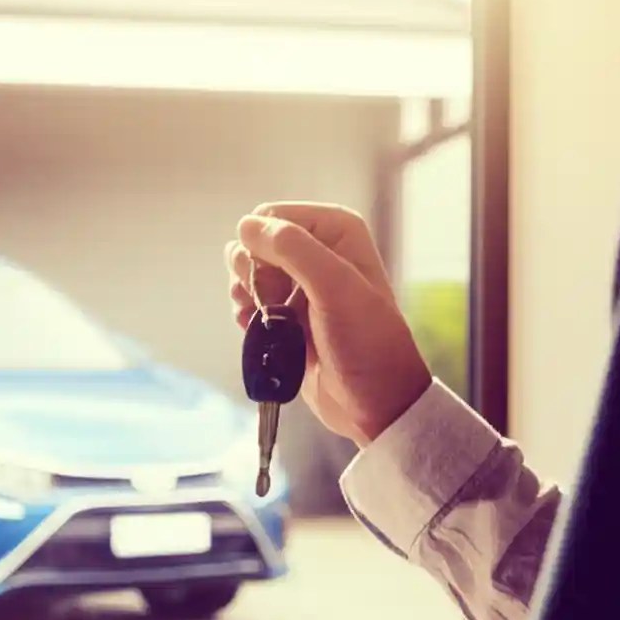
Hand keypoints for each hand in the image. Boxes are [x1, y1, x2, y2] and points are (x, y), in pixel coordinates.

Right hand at [225, 202, 430, 445]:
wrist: (373, 402)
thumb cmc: (365, 343)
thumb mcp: (335, 288)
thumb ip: (293, 249)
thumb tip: (245, 226)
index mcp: (336, 230)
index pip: (271, 216)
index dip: (263, 248)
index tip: (277, 283)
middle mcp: (318, 250)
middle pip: (254, 243)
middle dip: (251, 273)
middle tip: (272, 303)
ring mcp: (301, 283)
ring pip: (247, 271)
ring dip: (245, 295)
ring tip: (262, 319)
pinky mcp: (287, 313)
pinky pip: (249, 299)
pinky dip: (246, 314)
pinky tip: (256, 330)